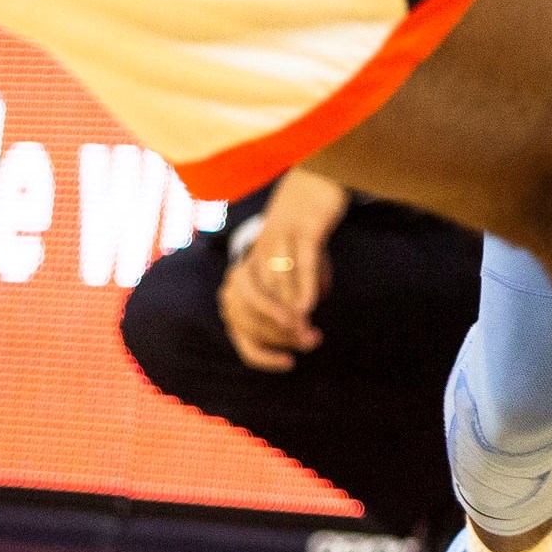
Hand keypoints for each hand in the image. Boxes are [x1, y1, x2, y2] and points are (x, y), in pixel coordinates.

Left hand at [217, 170, 348, 372]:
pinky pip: (299, 262)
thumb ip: (290, 303)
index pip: (241, 326)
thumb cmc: (299, 241)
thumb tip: (299, 330)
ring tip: (310, 335)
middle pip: (254, 309)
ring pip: (273, 288)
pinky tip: (309, 307)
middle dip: (279, 333)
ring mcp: (275, 243)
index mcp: (242, 277)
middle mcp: (252, 260)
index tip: (288, 362)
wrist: (310, 189)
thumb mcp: (290, 278)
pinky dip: (302, 287)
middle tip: (308, 342)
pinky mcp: (302, 230)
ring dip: (291, 316)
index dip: (261, 349)